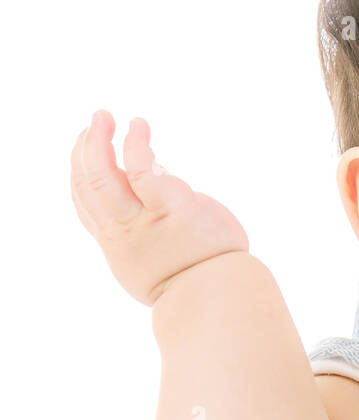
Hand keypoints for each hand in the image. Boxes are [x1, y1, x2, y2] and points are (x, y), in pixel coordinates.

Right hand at [70, 110, 249, 305]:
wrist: (218, 302)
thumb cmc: (199, 287)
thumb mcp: (158, 270)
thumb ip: (150, 240)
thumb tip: (157, 203)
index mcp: (119, 247)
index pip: (86, 208)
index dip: (79, 178)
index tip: (82, 155)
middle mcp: (122, 233)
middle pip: (87, 187)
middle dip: (84, 152)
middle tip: (94, 124)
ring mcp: (144, 221)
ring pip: (103, 176)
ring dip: (98, 142)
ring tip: (103, 116)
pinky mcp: (173, 207)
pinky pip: (143, 169)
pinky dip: (136, 144)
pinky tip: (138, 125)